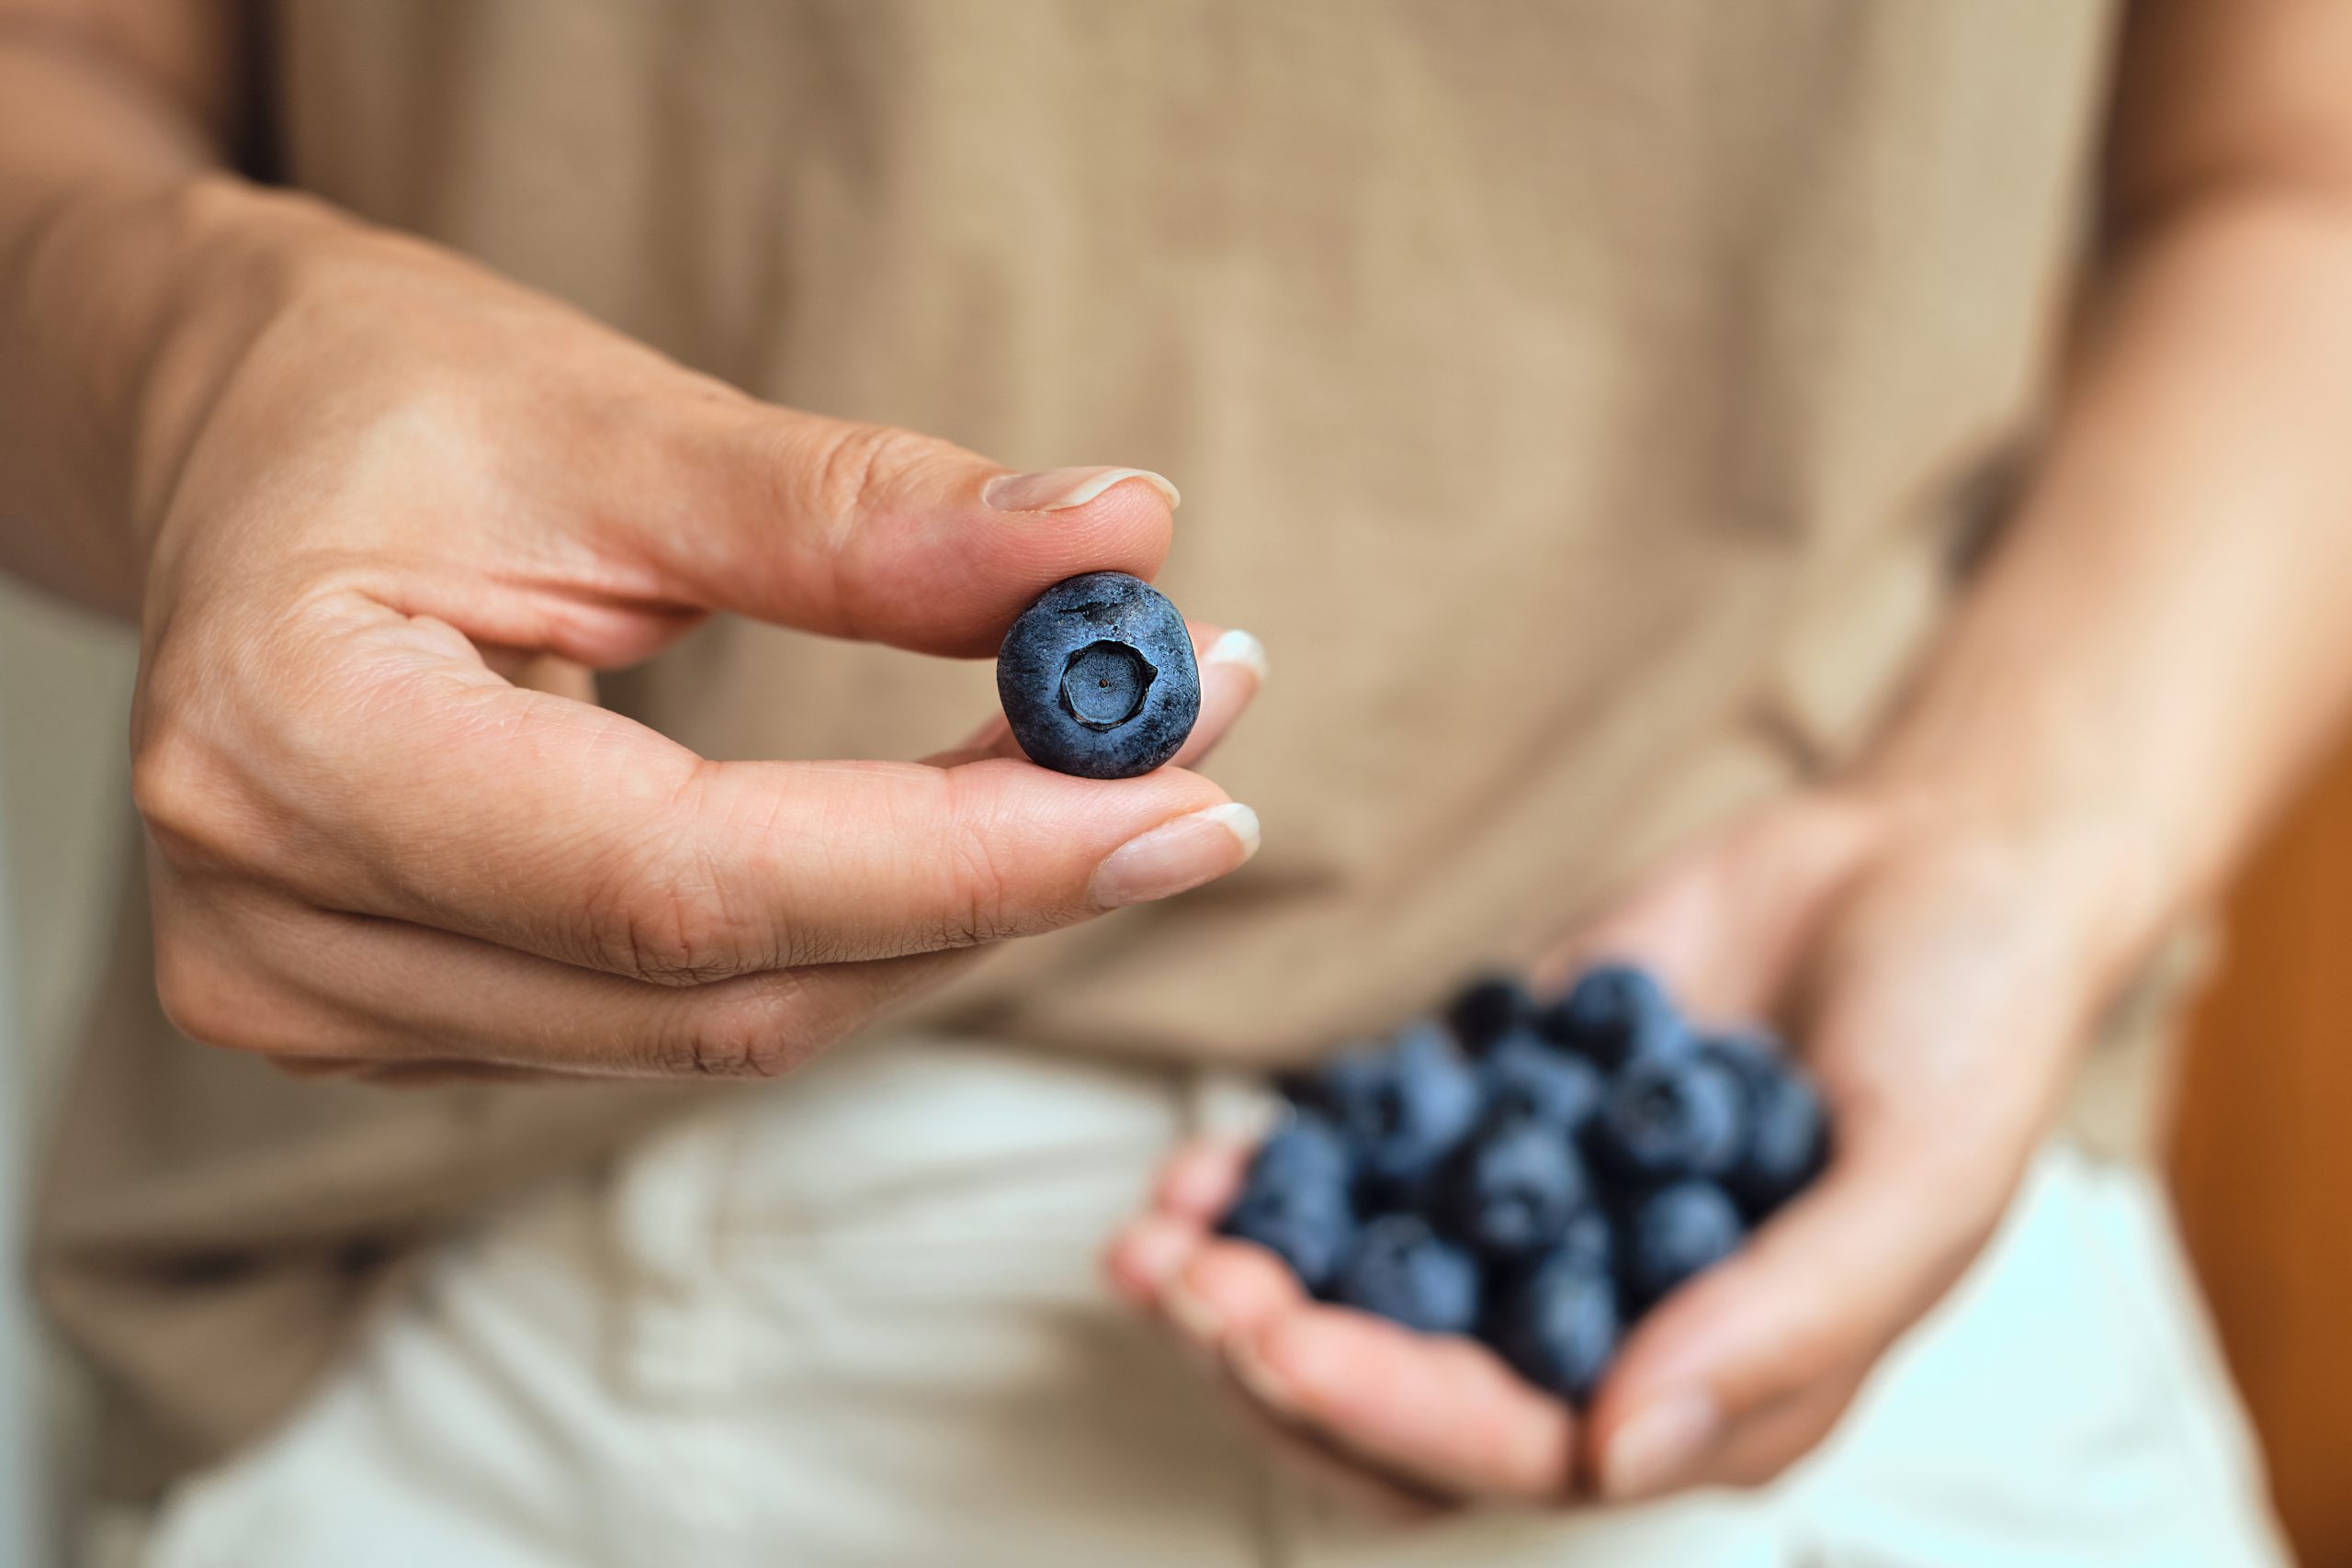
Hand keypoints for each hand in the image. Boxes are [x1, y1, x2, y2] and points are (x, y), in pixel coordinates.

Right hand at [123, 184, 1262, 1081]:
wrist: (235, 444)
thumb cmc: (382, 397)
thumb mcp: (614, 417)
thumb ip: (858, 513)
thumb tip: (1120, 543)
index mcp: (293, 748)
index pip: (684, 880)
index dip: (959, 861)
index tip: (1180, 803)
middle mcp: (285, 927)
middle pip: (725, 984)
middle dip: (998, 881)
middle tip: (1191, 743)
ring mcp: (330, 1000)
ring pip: (727, 1026)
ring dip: (948, 912)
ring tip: (1109, 764)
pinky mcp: (407, 1018)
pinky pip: (684, 1013)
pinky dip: (851, 929)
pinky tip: (961, 828)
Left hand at [1108, 785, 2137, 1510]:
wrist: (1927, 865)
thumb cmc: (1967, 1032)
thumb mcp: (1922, 1176)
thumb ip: (1787, 1325)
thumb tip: (1621, 1457)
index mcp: (1709, 1394)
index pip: (1517, 1450)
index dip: (1389, 1408)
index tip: (1279, 1340)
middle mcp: (1601, 1334)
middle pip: (1403, 1403)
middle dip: (1281, 1358)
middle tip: (1181, 1285)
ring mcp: (1531, 1230)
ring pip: (1357, 1303)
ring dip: (1247, 1285)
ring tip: (1150, 1241)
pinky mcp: (1485, 1125)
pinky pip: (1359, 1177)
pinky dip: (1274, 1184)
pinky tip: (1203, 1167)